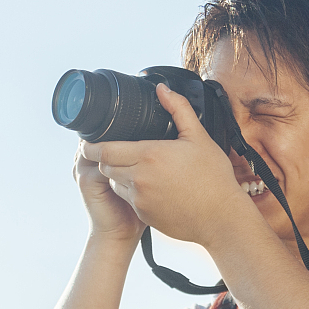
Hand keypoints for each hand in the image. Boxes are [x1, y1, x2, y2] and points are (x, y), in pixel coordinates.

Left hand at [83, 85, 256, 246]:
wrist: (220, 218)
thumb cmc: (213, 179)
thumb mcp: (199, 137)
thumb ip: (178, 109)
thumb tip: (162, 89)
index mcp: (149, 155)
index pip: (104, 150)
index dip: (91, 145)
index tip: (87, 141)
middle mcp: (139, 178)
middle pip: (105, 166)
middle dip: (105, 158)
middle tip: (113, 150)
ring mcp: (140, 199)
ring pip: (114, 183)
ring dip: (118, 174)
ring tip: (135, 167)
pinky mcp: (143, 214)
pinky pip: (127, 199)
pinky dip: (132, 191)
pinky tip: (150, 186)